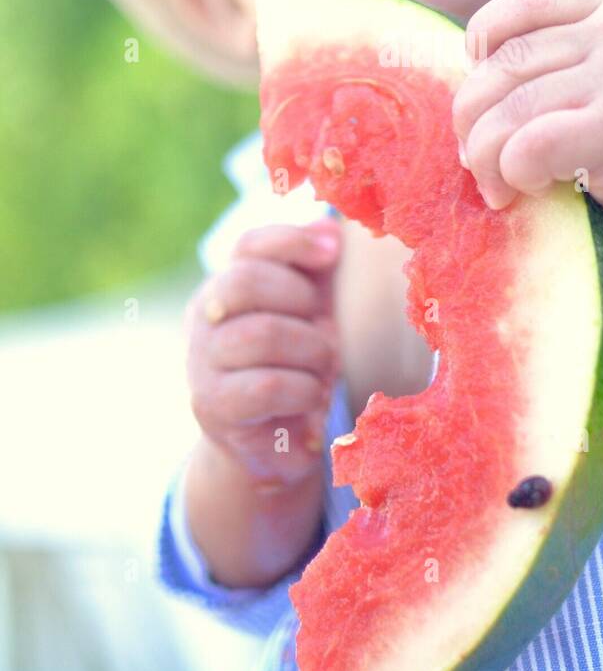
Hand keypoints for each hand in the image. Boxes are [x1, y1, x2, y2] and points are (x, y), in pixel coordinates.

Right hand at [184, 220, 342, 489]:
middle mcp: (204, 317)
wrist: (276, 443)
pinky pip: (266, 385)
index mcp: (227, 284)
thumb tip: (330, 227)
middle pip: (244, 281)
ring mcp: (201, 362)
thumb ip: (317, 268)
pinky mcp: (212, 406)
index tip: (333, 254)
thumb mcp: (311, 312)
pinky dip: (302, 390)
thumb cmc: (297, 365)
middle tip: (325, 331)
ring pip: (262, 334)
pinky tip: (310, 397)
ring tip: (322, 370)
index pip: (248, 245)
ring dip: (311, 352)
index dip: (291, 241)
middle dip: (300, 301)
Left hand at [451, 0, 602, 249]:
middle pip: (505, 64)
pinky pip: (530, 143)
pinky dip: (511, 171)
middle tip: (476, 158)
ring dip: (485, 155)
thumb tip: (464, 85)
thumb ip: (559, 64)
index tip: (480, 83)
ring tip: (496, 186)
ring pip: (510, 108)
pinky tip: (523, 189)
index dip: (485, 39)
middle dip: (472, 117)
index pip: (526, 3)